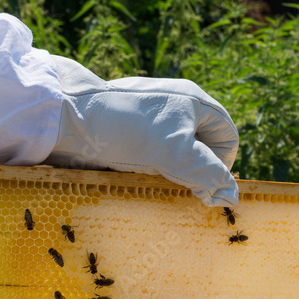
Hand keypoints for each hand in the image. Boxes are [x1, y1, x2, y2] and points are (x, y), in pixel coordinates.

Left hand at [45, 56, 239, 206]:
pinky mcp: (127, 128)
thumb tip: (232, 197)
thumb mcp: (175, 153)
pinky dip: (148, 167)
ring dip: (171, 171)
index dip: (223, 163)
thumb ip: (209, 174)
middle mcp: (174, 106)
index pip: (227, 136)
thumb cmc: (126, 128)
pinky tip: (134, 174)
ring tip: (155, 179)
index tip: (204, 183)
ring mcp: (149, 117)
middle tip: (179, 185)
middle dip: (195, 169)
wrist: (66, 117)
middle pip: (202, 145)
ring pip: (175, 151)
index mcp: (193, 101)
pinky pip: (150, 152)